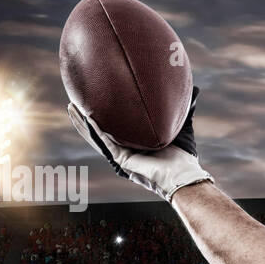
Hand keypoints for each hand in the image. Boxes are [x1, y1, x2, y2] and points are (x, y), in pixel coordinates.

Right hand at [67, 85, 212, 201]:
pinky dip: (94, 129)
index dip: (105, 112)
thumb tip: (193, 89)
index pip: (116, 125)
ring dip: (82, 122)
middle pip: (100, 130)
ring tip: (71, 106)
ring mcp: (122, 155)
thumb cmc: (184, 154)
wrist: (182, 174)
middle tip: (74, 100)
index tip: (96, 97)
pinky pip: (104, 142)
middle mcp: (126, 149)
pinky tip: (85, 116)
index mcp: (136, 142)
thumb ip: (182, 110)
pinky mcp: (121, 160)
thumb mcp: (180, 126)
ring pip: (96, 136)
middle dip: (85, 115)